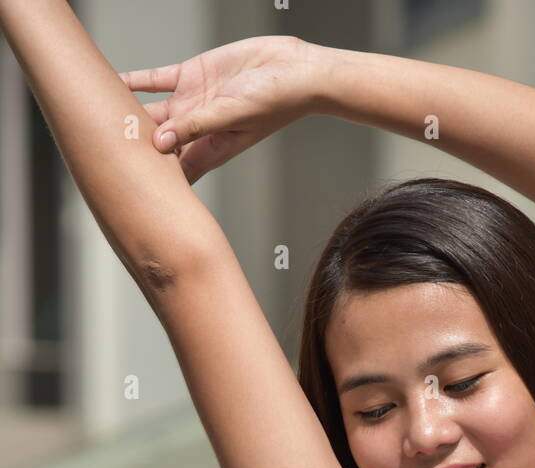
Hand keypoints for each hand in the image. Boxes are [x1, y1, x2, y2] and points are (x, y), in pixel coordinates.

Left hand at [118, 35, 322, 183]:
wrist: (293, 69)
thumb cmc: (276, 102)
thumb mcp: (232, 115)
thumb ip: (194, 126)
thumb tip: (159, 143)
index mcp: (210, 150)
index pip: (175, 174)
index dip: (155, 182)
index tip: (131, 189)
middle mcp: (197, 129)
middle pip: (156, 145)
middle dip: (134, 150)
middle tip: (103, 152)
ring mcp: (193, 101)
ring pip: (152, 112)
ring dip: (129, 114)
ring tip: (99, 116)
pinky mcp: (193, 75)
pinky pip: (157, 80)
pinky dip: (136, 81)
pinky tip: (114, 83)